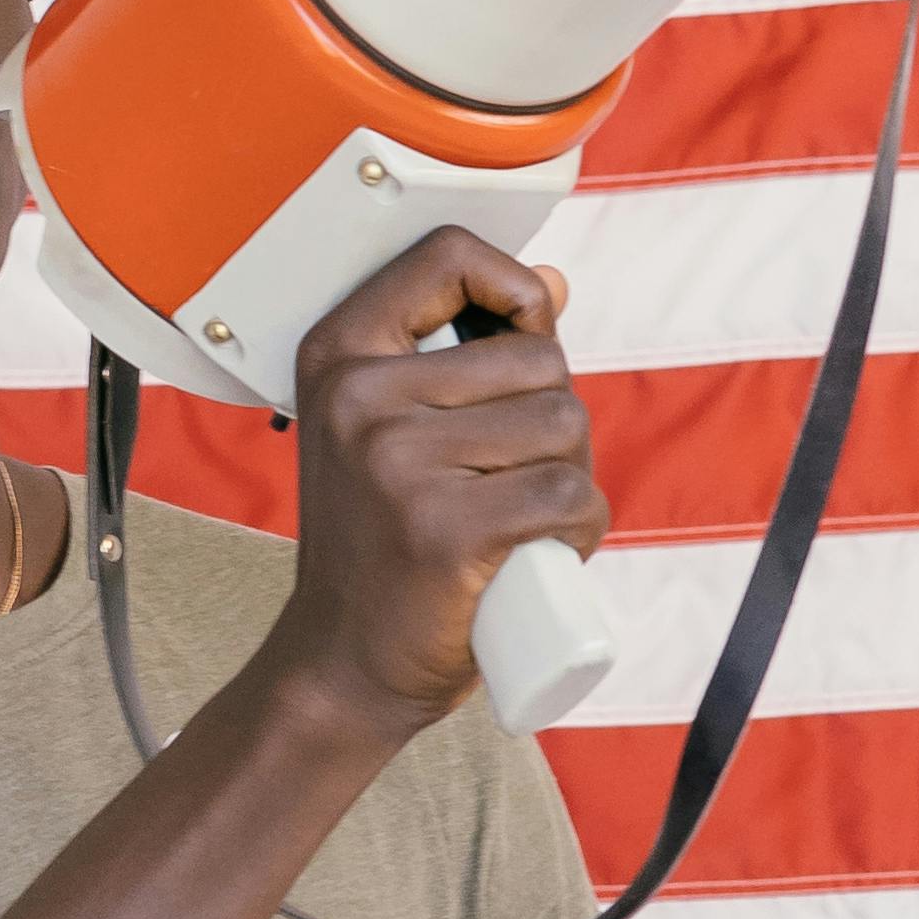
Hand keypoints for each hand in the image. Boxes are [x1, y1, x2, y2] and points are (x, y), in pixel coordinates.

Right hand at [267, 228, 606, 733]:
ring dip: (568, 477)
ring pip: (564, 425)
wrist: (343, 664)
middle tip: (509, 479)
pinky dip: (578, 529)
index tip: (520, 338)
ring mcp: (397, 463)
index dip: (512, 288)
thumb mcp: (393, 430)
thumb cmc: (382, 545)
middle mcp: (359, 398)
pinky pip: (569, 495)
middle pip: (539, 359)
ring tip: (517, 518)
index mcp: (340, 356)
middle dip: (553, 421)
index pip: (448, 254)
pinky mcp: (444, 529)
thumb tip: (552, 284)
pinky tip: (539, 553)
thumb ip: (463, 353)